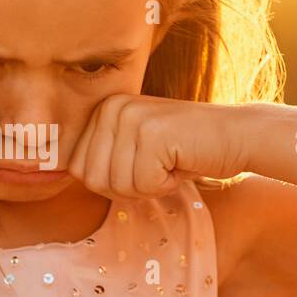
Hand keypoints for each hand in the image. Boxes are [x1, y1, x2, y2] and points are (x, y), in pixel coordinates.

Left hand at [66, 94, 248, 197]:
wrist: (236, 135)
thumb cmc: (186, 151)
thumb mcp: (134, 150)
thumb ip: (102, 159)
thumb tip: (60, 176)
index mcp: (101, 110)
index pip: (80, 171)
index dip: (115, 184)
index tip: (145, 166)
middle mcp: (111, 108)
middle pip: (94, 181)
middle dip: (130, 188)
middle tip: (160, 167)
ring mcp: (130, 117)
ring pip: (118, 185)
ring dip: (150, 187)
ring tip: (172, 162)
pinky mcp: (152, 132)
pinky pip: (143, 184)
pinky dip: (165, 185)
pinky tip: (182, 161)